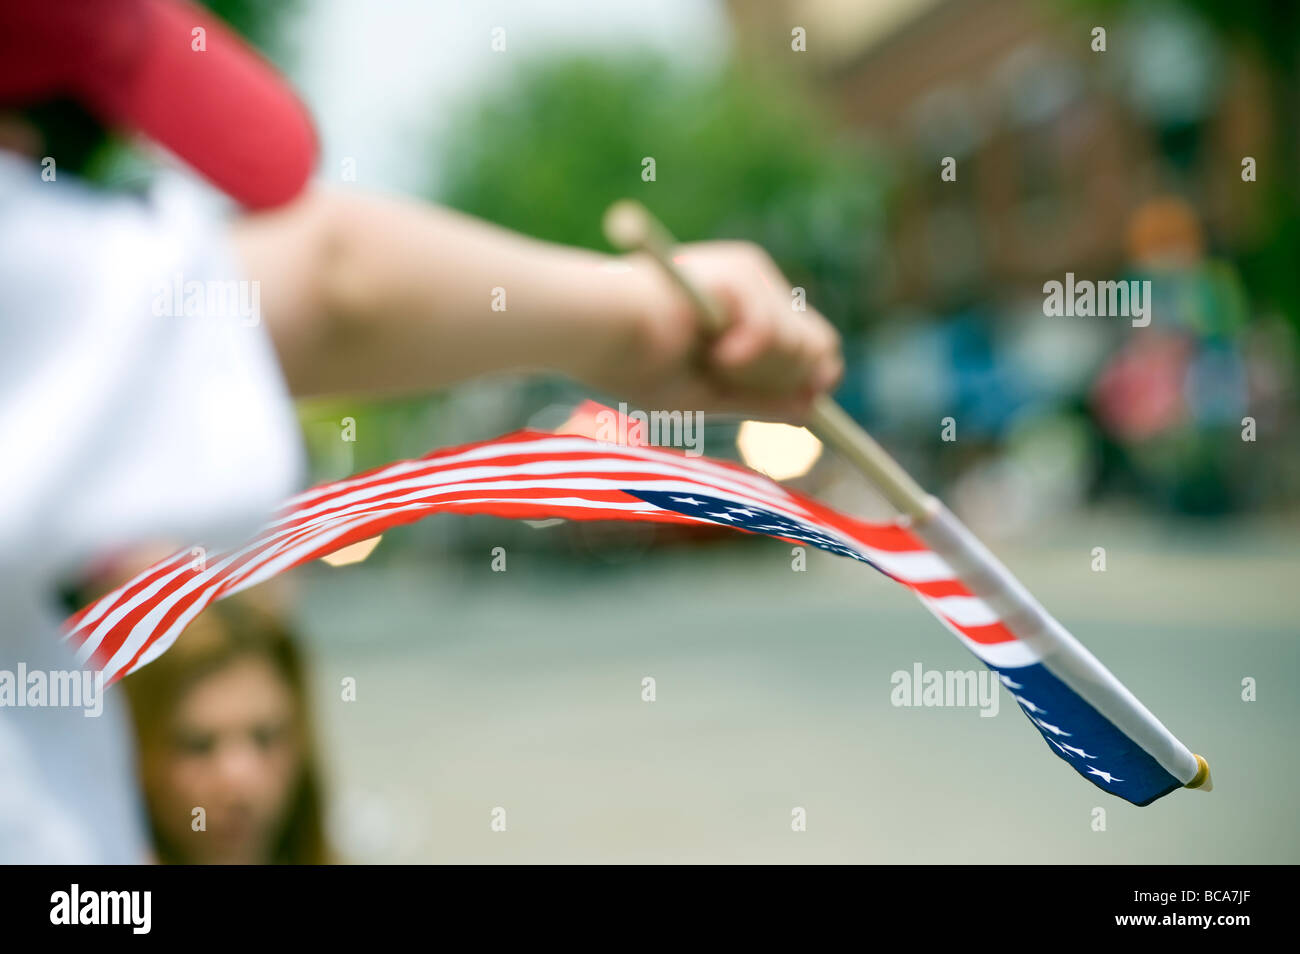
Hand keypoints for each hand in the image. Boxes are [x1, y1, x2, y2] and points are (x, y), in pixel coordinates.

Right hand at [582, 241, 842, 422]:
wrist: (593, 333)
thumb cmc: (631, 362)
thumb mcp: (706, 393)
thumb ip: (758, 400)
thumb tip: (812, 409)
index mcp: (744, 309)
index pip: (808, 340)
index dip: (816, 374)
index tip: (812, 401)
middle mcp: (754, 285)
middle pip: (817, 344)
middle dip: (783, 380)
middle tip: (728, 380)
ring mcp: (749, 277)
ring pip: (801, 344)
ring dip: (759, 373)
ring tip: (710, 364)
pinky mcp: (738, 274)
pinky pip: (773, 335)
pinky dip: (745, 357)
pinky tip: (714, 355)